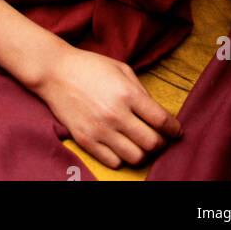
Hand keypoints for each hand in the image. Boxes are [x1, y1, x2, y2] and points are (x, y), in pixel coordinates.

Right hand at [37, 44, 181, 167]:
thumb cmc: (90, 67)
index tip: (175, 132)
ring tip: (138, 143)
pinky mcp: (86, 140)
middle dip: (161, 143)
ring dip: (142, 152)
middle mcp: (116, 114)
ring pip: (136, 157)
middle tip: (159, 139)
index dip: (174, 129)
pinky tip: (119, 145)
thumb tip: (158, 115)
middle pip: (152, 144)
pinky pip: (114, 162)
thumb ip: (142, 92)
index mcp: (128, 93)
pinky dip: (121, 157)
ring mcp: (100, 129)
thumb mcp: (121, 69)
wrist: (55, 71)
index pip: (162, 121)